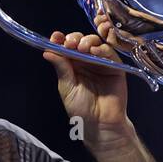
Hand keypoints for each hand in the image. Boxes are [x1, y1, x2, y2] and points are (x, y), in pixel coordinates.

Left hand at [43, 16, 131, 142]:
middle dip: (74, 38)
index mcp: (72, 66)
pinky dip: (102, 48)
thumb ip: (61, 68)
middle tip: (70, 44)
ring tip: (81, 48)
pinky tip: (94, 51)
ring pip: (95, 43)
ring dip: (87, 41)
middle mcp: (86, 61)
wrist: (100, 124)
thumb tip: (47, 51)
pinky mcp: (115, 66)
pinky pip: (109, 52)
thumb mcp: (67, 87)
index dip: (61, 40)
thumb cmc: (81, 110)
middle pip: (80, 41)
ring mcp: (101, 62)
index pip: (66, 47)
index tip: (56, 37)